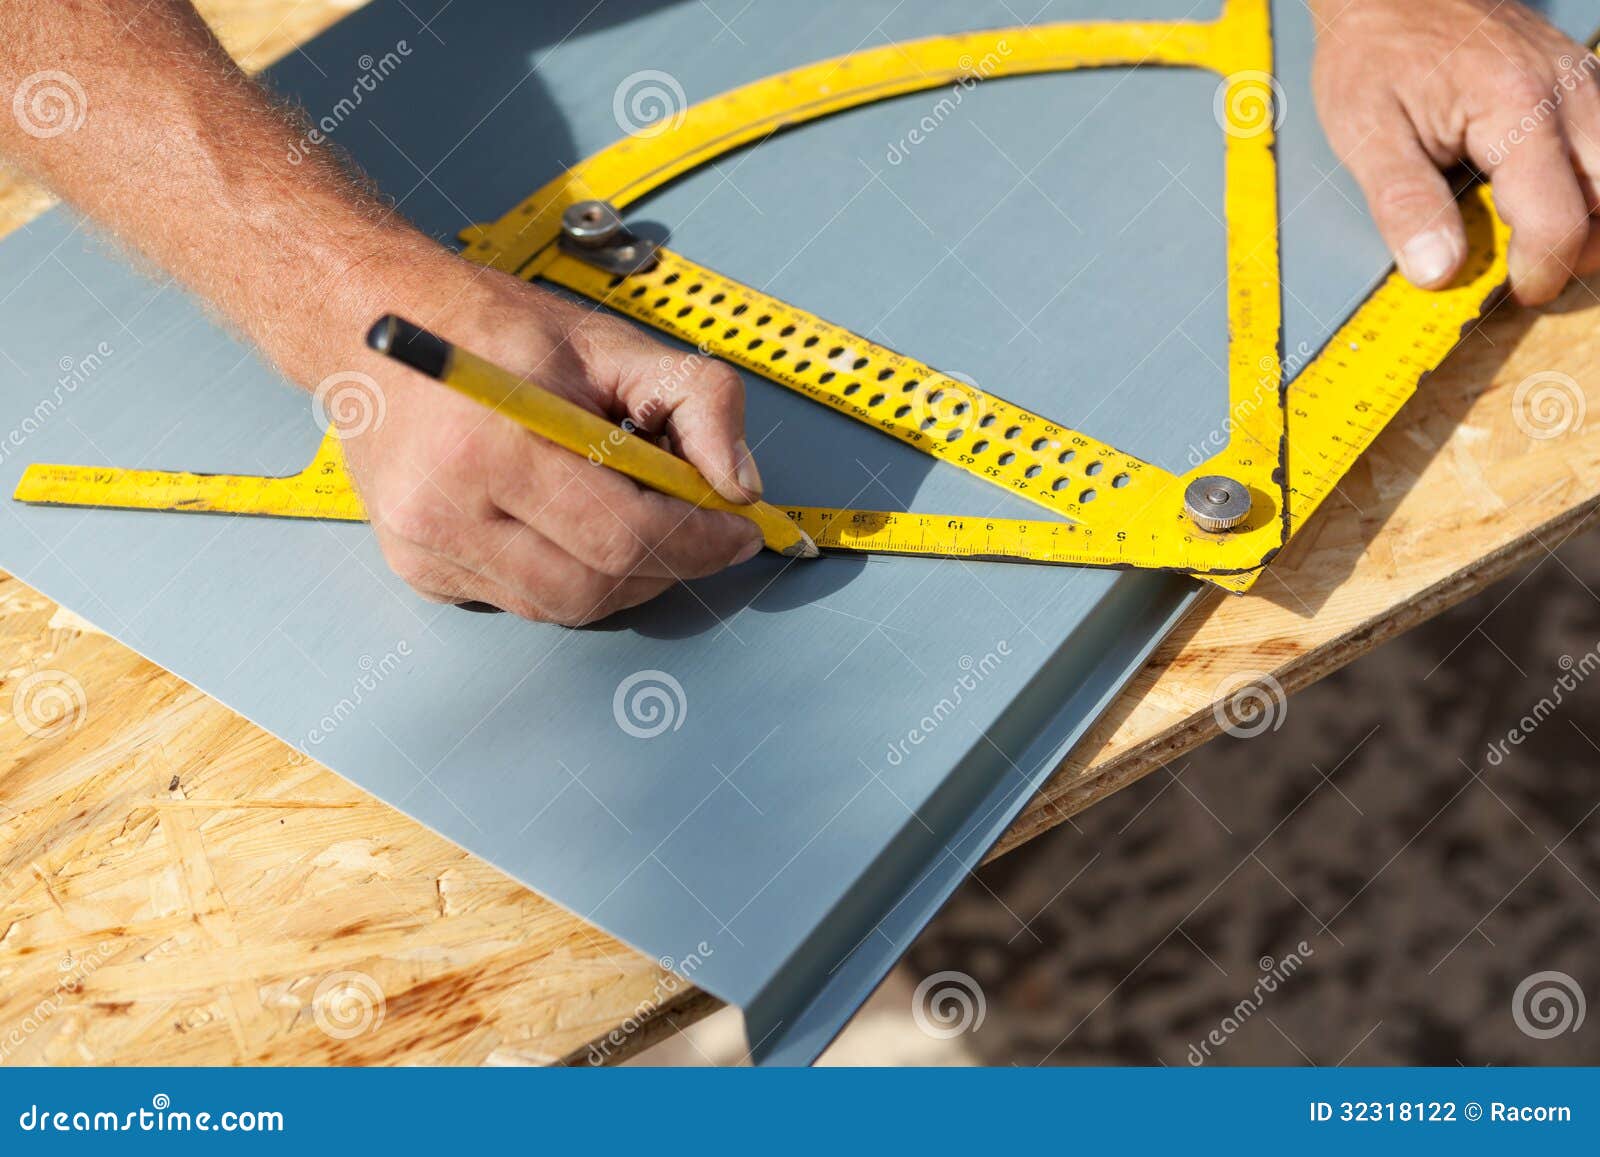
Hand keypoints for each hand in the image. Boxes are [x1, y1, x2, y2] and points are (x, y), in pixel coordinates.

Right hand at [0, 1, 766, 624]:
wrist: (371, 326)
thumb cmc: (491, 328)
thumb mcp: (609, 343)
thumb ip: (696, 399)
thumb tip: (738, 485)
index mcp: (490, 444)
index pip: (620, 533)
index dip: (696, 542)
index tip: (741, 532)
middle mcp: (443, 510)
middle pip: (593, 588)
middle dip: (666, 567)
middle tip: (701, 532)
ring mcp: (423, 550)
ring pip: (560, 607)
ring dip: (622, 578)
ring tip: (640, 522)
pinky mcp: (419, 571)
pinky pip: (521, 601)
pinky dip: (569, 575)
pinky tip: (575, 527)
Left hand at [1311, 0, 1599, 304]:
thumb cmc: (1375, 54)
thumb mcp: (1367, 133)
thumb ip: (1404, 205)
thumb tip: (1438, 272)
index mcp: (1515, 108)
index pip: (1560, 218)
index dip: (1540, 271)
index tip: (1512, 294)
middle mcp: (1567, 92)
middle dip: (1578, 248)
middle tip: (1525, 270)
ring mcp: (1582, 83)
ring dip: (1591, 217)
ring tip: (1535, 238)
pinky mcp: (1580, 83)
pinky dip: (1589, 182)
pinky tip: (1545, 196)